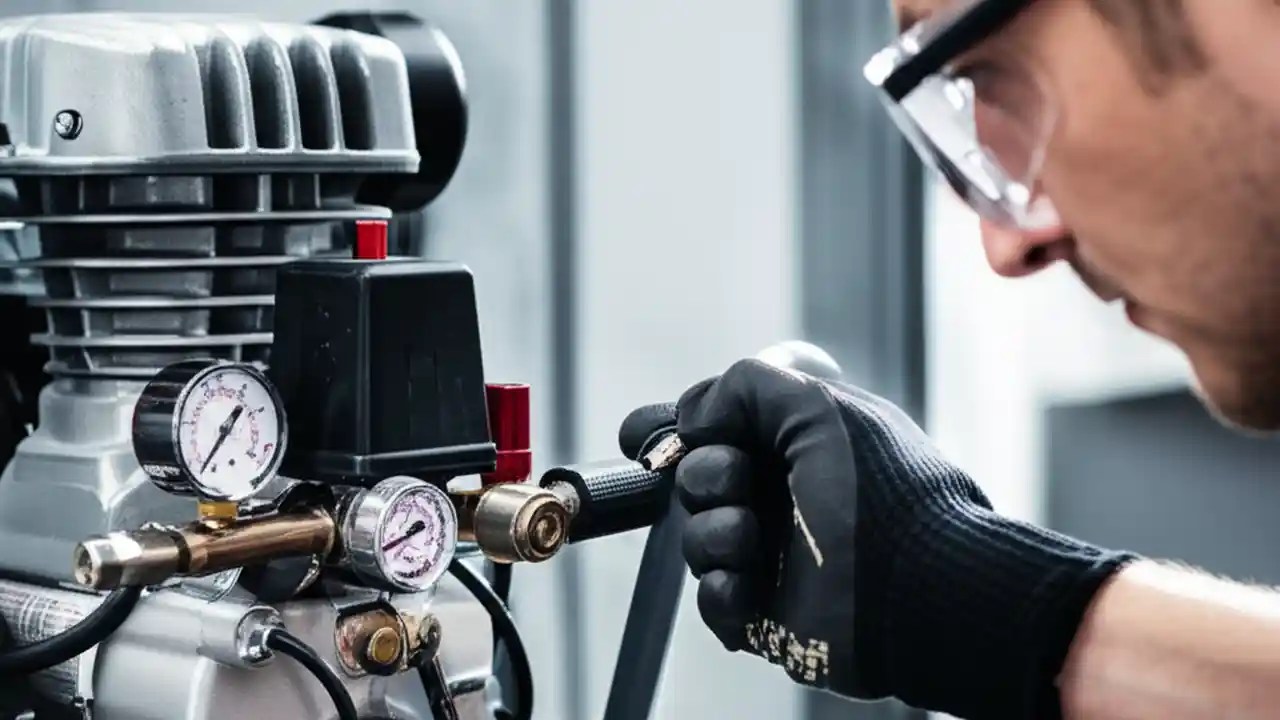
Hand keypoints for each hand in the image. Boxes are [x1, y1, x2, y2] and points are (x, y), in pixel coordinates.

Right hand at [674, 359, 1136, 716]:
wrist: (919, 586)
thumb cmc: (879, 490)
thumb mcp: (818, 405)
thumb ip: (746, 385)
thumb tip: (694, 413)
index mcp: (794, 441)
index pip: (714, 425)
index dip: (678, 428)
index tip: (662, 434)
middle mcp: (780, 492)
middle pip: (692, 477)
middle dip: (705, 476)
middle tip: (739, 483)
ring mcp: (772, 553)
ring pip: (695, 537)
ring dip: (714, 534)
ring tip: (752, 542)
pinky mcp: (766, 610)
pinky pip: (710, 600)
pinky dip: (721, 591)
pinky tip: (748, 586)